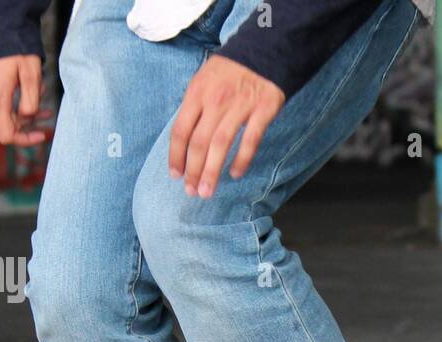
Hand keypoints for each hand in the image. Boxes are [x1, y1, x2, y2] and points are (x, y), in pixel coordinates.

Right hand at [0, 55, 47, 145]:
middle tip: (46, 113)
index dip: (25, 140)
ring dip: (20, 113)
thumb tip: (27, 118)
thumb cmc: (18, 51)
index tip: (42, 134)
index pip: (7, 135)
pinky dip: (9, 104)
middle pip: (5, 126)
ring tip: (40, 102)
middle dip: (27, 124)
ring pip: (0, 115)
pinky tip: (24, 94)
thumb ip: (30, 101)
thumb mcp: (32, 75)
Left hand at [169, 55, 285, 197]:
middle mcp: (216, 101)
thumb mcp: (204, 79)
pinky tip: (235, 174)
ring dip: (212, 171)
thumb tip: (184, 137)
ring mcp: (240, 106)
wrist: (265, 50)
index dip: (176, 156)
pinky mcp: (263, 111)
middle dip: (193, 170)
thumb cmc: (232, 69)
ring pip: (221, 145)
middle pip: (199, 142)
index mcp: (197, 93)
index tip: (175, 175)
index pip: (180, 130)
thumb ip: (194, 106)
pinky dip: (241, 160)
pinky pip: (250, 140)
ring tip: (207, 191)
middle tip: (192, 191)